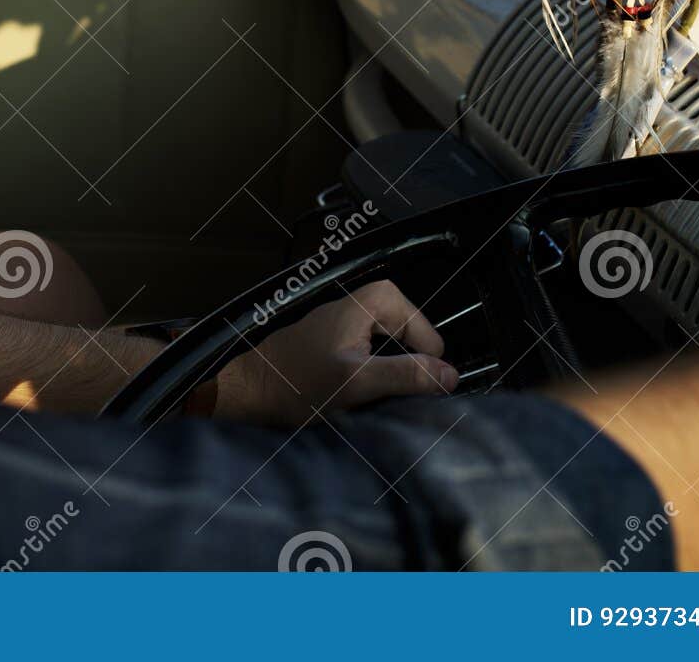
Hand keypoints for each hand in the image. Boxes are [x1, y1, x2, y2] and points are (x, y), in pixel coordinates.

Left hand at [219, 281, 458, 425]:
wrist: (249, 393)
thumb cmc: (295, 383)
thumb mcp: (357, 382)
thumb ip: (405, 375)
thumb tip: (449, 375)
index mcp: (365, 303)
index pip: (420, 320)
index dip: (426, 354)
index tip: (424, 383)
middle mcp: (355, 308)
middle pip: (407, 332)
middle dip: (409, 363)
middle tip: (400, 391)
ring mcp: (343, 328)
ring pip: (389, 346)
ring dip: (390, 372)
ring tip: (379, 394)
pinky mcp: (333, 348)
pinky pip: (370, 356)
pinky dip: (372, 376)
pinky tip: (360, 395)